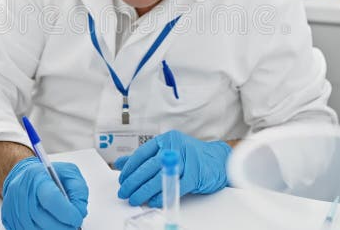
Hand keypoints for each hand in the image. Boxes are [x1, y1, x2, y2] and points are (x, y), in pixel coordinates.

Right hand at [1, 157, 88, 229]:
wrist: (22, 175)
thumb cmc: (46, 174)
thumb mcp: (67, 172)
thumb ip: (78, 189)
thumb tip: (79, 211)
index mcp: (36, 176)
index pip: (52, 199)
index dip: (67, 213)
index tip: (76, 218)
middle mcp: (21, 192)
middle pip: (43, 219)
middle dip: (62, 226)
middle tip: (72, 225)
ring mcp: (13, 207)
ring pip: (35, 229)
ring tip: (62, 225)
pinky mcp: (10, 219)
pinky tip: (49, 226)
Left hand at [114, 130, 230, 206]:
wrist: (218, 160)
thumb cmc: (190, 157)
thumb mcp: (166, 151)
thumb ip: (144, 158)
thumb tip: (120, 164)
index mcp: (166, 140)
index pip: (142, 154)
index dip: (129, 168)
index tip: (122, 179)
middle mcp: (175, 147)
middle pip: (148, 166)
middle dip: (133, 182)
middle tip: (124, 192)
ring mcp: (186, 160)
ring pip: (159, 177)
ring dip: (144, 191)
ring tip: (134, 199)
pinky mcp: (195, 174)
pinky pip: (174, 187)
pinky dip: (161, 196)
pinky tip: (153, 201)